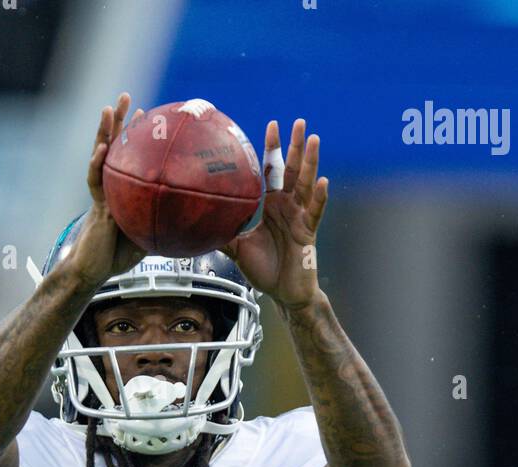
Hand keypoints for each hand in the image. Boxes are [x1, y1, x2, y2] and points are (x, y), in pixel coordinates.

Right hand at [68, 93, 146, 289]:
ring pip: (100, 156)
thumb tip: (191, 221)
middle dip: (119, 121)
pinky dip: (96, 164)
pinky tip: (100, 149)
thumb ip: (162, 224)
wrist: (93, 271)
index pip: (130, 158)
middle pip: (114, 147)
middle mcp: (110, 187)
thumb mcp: (148, 237)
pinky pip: (95, 181)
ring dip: (104, 131)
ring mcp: (101, 194)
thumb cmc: (117, 257)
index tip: (147, 117)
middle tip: (126, 96)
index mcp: (123, 190)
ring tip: (108, 107)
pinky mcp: (96, 206)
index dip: (137, 137)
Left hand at [222, 118, 327, 309]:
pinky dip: (319, 197)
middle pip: (293, 170)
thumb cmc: (265, 271)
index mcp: (273, 206)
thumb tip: (194, 226)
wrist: (283, 295)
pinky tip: (323, 182)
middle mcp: (288, 207)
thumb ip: (223, 234)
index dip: (272, 149)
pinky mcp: (309, 233)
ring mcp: (300, 218)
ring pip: (306, 184)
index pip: (273, 171)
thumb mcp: (237, 250)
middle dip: (295, 146)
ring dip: (310, 162)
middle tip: (298, 121)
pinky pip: (315, 212)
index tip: (272, 124)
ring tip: (313, 139)